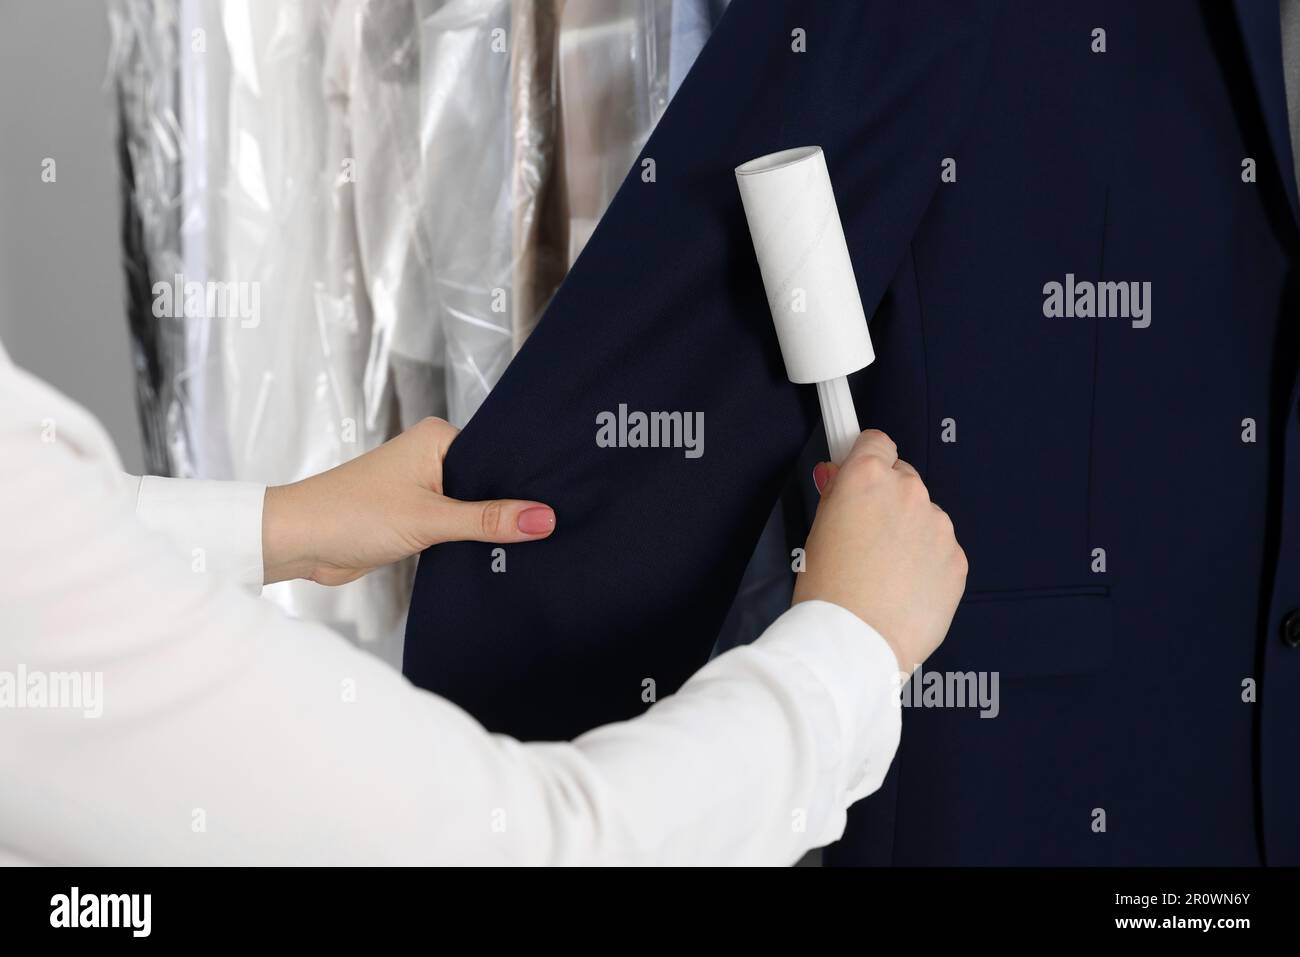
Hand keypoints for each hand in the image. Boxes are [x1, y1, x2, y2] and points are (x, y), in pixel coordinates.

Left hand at [262, 417, 555, 585]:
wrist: (299, 542)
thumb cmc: (352, 515)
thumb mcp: (430, 518)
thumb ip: (489, 519)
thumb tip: (544, 519)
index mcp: (437, 439)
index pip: (499, 454)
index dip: (528, 479)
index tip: (565, 497)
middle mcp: (432, 457)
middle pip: (489, 482)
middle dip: (512, 506)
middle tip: (559, 524)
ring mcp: (423, 488)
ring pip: (473, 507)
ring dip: (490, 526)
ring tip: (537, 541)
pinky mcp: (416, 516)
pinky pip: (457, 525)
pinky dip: (471, 539)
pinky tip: (499, 553)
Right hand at [792, 429, 966, 672]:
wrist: (856, 642)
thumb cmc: (827, 590)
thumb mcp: (816, 531)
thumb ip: (836, 496)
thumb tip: (840, 476)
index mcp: (868, 477)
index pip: (876, 441)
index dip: (866, 460)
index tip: (860, 475)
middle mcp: (909, 491)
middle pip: (903, 478)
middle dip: (888, 499)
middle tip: (866, 536)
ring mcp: (939, 526)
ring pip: (925, 516)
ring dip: (910, 533)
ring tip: (885, 573)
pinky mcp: (957, 560)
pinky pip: (942, 550)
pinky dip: (928, 564)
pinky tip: (904, 590)